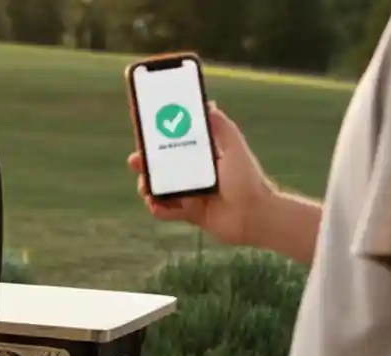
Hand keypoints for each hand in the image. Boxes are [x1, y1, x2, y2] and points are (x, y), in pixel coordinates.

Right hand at [127, 103, 276, 247]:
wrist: (256, 216)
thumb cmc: (249, 181)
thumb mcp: (235, 148)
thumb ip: (222, 127)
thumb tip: (208, 104)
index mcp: (202, 157)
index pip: (175, 143)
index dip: (157, 137)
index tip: (142, 129)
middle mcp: (193, 174)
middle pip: (160, 166)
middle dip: (143, 163)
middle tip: (135, 160)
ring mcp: (189, 195)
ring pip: (158, 189)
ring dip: (147, 187)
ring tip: (147, 187)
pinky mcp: (188, 214)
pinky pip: (165, 212)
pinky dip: (157, 208)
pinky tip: (155, 204)